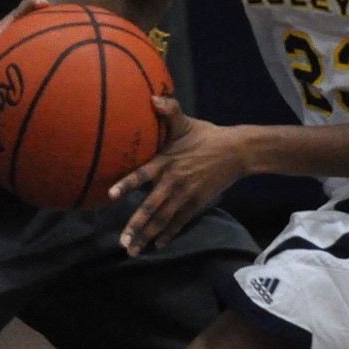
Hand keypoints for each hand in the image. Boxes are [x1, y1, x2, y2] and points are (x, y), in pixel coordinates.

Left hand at [110, 96, 248, 256]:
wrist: (237, 151)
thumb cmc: (207, 136)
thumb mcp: (186, 123)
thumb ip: (169, 111)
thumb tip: (153, 98)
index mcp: (167, 162)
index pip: (142, 174)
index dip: (127, 184)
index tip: (111, 196)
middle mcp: (173, 181)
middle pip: (151, 207)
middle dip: (135, 226)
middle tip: (122, 242)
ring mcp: (186, 194)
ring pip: (163, 219)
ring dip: (148, 235)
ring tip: (134, 250)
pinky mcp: (197, 202)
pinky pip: (181, 221)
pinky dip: (169, 233)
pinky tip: (158, 244)